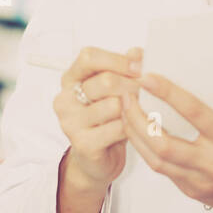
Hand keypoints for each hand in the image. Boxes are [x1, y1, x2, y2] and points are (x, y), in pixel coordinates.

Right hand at [53, 45, 141, 189]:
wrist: (98, 159)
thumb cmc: (107, 119)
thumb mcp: (116, 89)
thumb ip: (125, 69)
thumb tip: (137, 53)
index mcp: (71, 79)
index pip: (88, 57)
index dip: (117, 60)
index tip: (138, 67)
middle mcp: (65, 99)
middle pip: (106, 81)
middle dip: (133, 86)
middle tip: (147, 94)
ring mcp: (70, 122)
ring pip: (114, 105)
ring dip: (133, 110)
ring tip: (137, 115)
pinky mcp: (82, 143)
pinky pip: (117, 128)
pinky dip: (131, 129)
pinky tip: (132, 131)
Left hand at [120, 56, 212, 212]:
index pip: (196, 115)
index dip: (169, 95)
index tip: (148, 77)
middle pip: (163, 142)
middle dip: (138, 117)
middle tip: (126, 93)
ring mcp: (199, 180)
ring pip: (155, 159)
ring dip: (134, 133)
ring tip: (124, 109)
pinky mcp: (190, 190)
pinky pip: (161, 169)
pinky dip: (145, 149)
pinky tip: (136, 131)